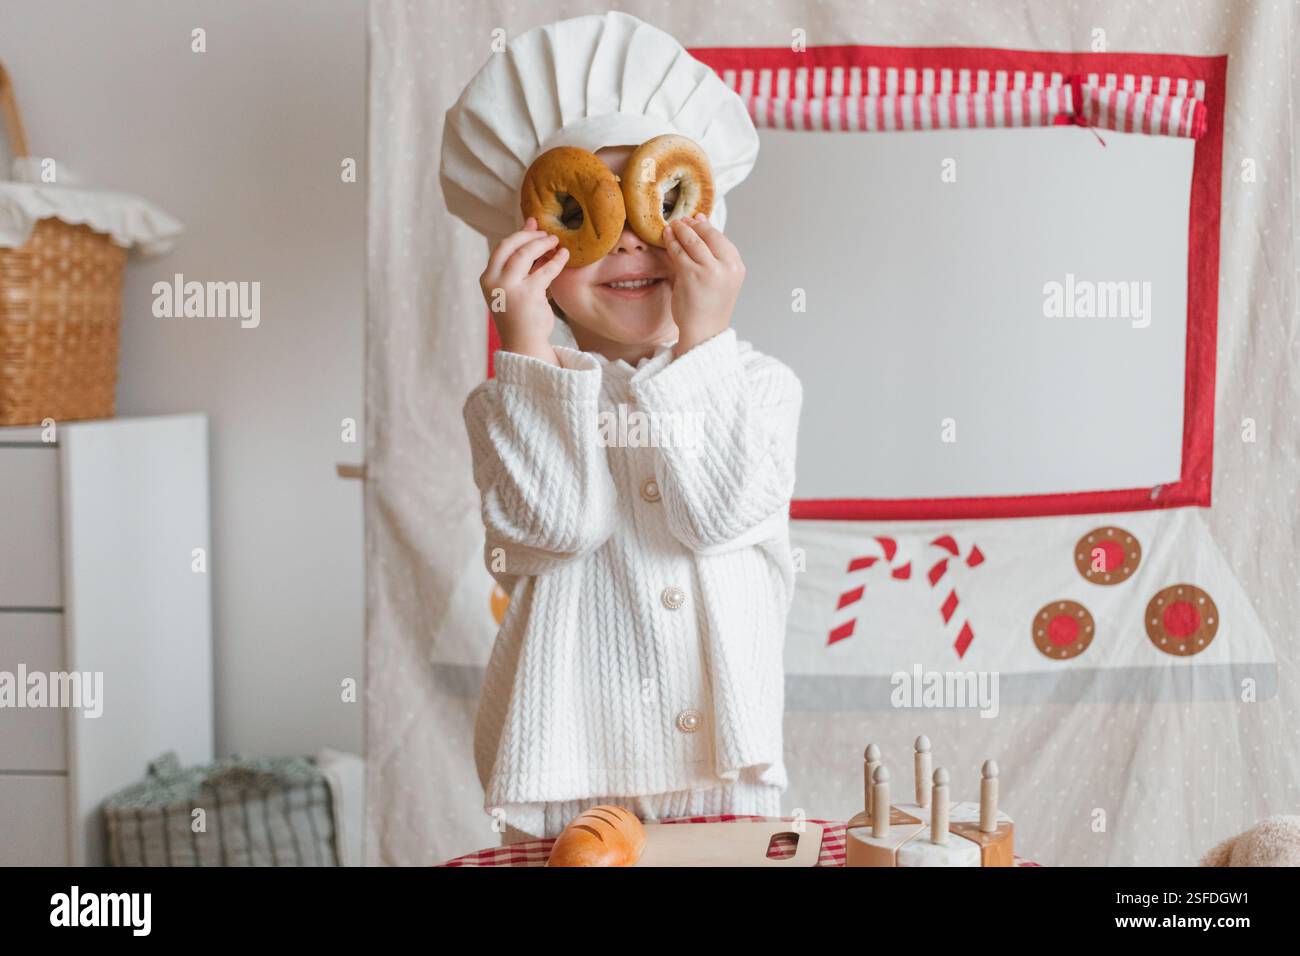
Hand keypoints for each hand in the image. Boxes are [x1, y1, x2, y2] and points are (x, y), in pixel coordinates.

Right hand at [479, 216, 567, 362]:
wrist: (523, 344)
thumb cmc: (520, 312)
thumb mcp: (515, 283)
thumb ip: (521, 257)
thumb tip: (532, 223)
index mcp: (487, 278)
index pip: (502, 247)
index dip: (520, 233)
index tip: (535, 226)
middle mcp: (494, 281)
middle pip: (511, 246)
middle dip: (531, 236)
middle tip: (548, 234)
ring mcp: (509, 288)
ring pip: (525, 254)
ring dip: (543, 244)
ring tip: (556, 242)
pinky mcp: (528, 295)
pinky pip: (545, 271)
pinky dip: (556, 260)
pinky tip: (564, 256)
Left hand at [663, 214, 743, 357]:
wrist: (704, 332)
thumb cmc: (709, 307)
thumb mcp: (720, 279)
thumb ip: (713, 257)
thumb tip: (700, 226)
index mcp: (736, 267)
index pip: (721, 238)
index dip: (706, 226)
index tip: (696, 219)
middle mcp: (726, 267)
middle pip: (708, 235)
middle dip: (692, 225)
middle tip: (681, 220)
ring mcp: (709, 270)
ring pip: (692, 240)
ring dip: (680, 230)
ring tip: (672, 226)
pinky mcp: (691, 275)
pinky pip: (678, 252)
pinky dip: (671, 242)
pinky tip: (666, 237)